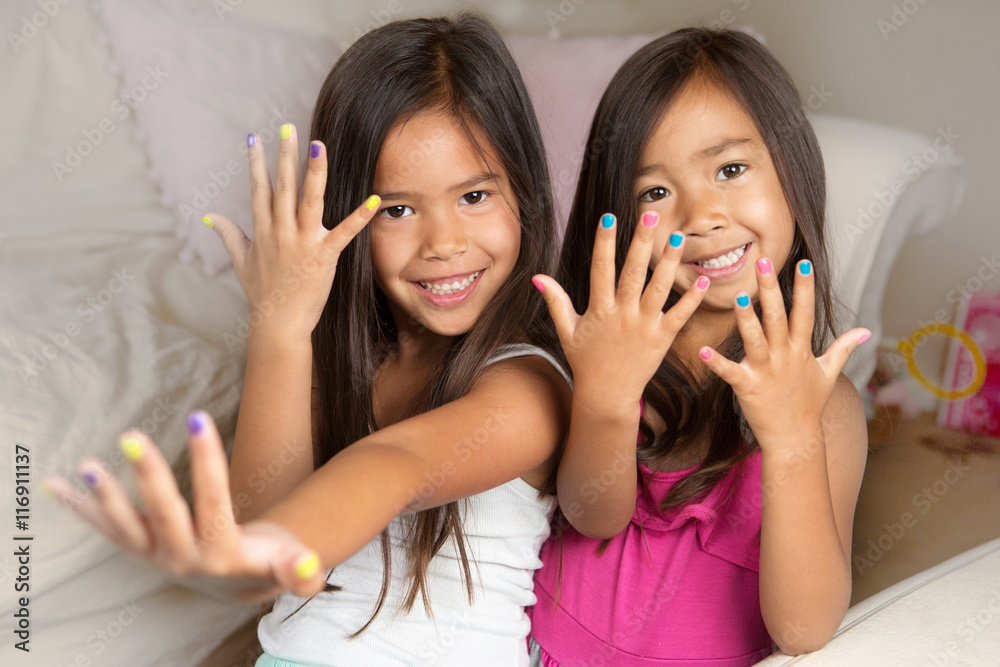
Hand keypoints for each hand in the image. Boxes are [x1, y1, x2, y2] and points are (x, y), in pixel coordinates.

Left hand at [42, 412, 326, 602]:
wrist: (227, 583)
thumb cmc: (261, 560)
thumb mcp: (283, 563)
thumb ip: (297, 569)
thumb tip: (312, 566)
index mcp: (219, 553)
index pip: (212, 502)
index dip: (205, 462)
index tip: (198, 419)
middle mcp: (180, 556)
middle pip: (162, 512)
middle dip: (147, 474)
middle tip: (130, 435)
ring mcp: (152, 554)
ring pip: (124, 526)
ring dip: (102, 498)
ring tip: (83, 467)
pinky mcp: (135, 547)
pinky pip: (105, 527)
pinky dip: (80, 507)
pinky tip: (54, 483)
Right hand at [204, 124, 379, 338]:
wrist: (278, 323)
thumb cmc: (262, 294)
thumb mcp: (241, 262)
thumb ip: (228, 235)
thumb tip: (209, 216)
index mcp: (262, 231)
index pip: (258, 189)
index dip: (256, 162)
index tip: (254, 137)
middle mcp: (280, 232)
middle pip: (282, 186)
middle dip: (285, 155)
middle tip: (289, 128)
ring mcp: (301, 242)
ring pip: (308, 200)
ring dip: (313, 172)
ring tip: (318, 145)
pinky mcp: (323, 256)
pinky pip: (343, 232)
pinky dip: (359, 216)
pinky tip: (373, 200)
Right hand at [533, 212, 707, 410]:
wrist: (607, 395)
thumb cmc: (586, 362)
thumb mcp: (567, 331)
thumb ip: (556, 301)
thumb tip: (538, 277)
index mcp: (599, 309)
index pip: (601, 269)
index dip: (604, 243)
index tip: (608, 218)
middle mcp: (622, 314)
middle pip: (632, 272)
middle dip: (640, 243)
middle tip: (650, 216)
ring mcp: (643, 326)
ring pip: (658, 289)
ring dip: (669, 263)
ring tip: (678, 239)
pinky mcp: (662, 339)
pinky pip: (679, 316)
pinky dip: (692, 299)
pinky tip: (702, 279)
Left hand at [698, 258, 869, 446]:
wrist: (795, 439)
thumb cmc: (810, 404)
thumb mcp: (828, 373)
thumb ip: (844, 348)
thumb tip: (866, 331)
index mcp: (801, 350)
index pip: (804, 313)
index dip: (804, 289)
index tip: (803, 264)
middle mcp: (784, 356)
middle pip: (777, 317)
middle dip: (770, 290)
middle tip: (762, 263)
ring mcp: (765, 371)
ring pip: (755, 339)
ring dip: (746, 319)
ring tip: (737, 298)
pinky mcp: (747, 387)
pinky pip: (729, 371)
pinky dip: (716, 362)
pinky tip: (702, 349)